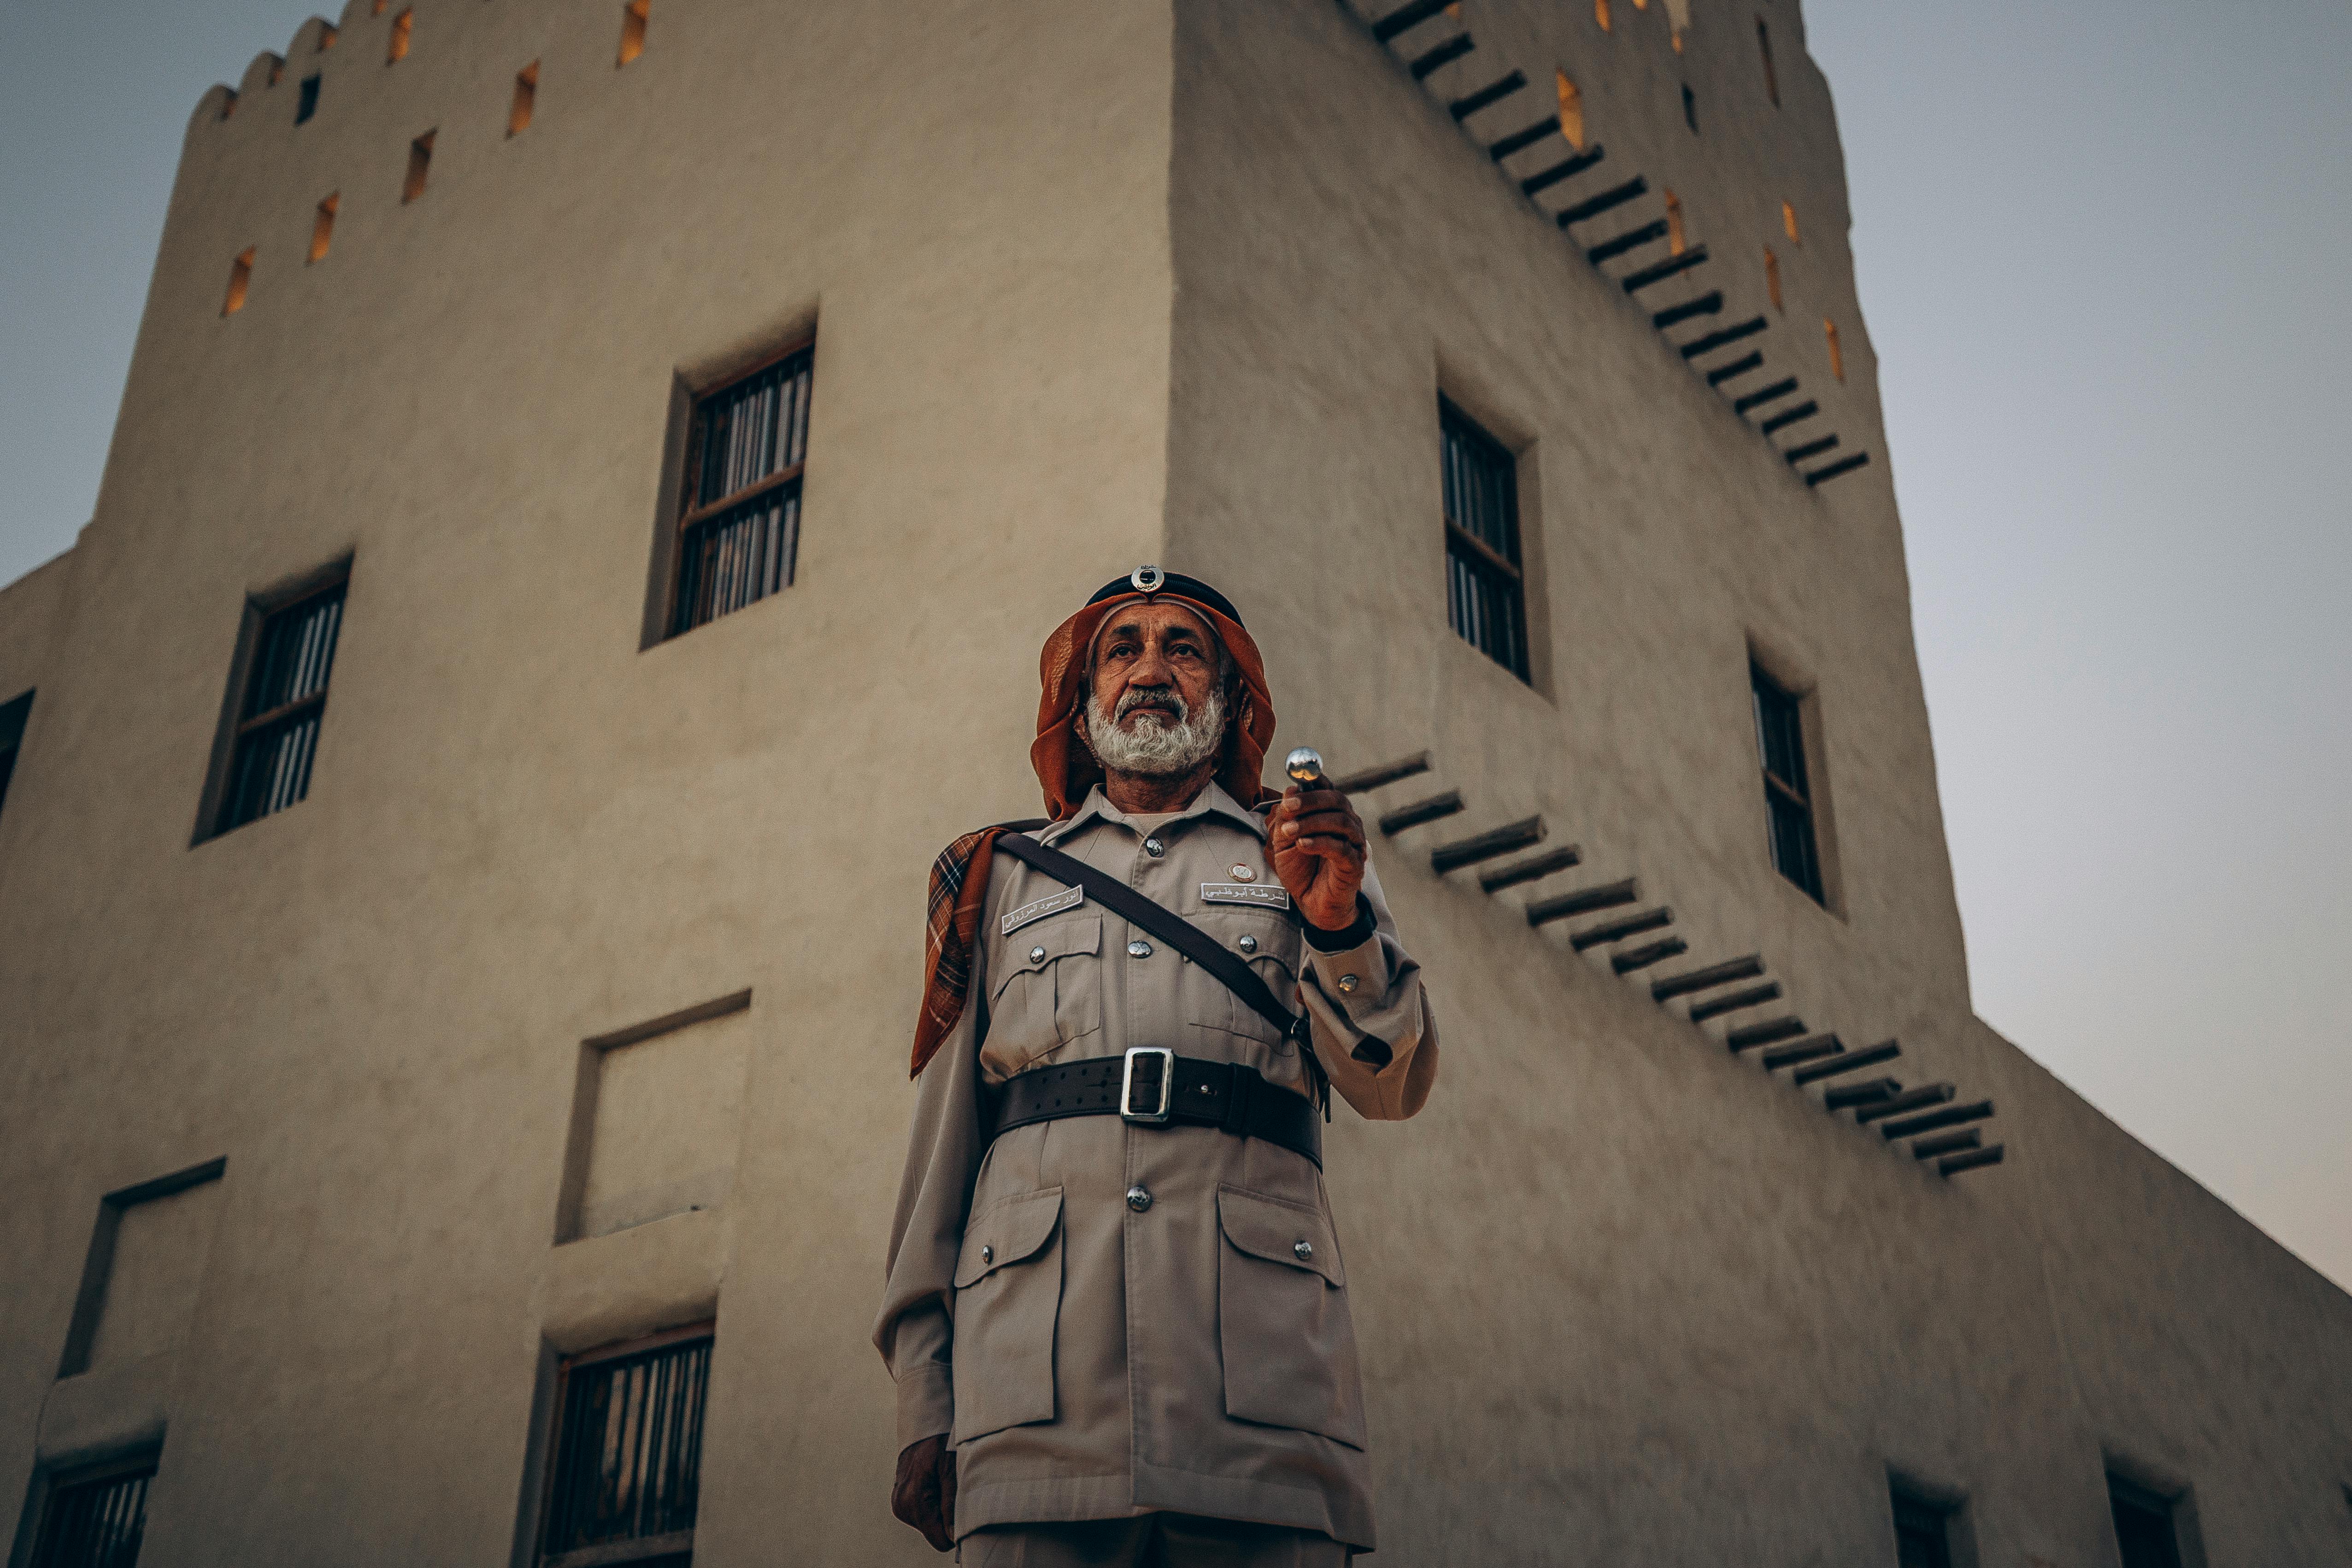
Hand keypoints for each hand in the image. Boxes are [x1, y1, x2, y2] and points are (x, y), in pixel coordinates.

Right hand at [891, 1433, 955, 1551]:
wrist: (921, 1427)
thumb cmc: (940, 1443)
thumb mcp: (951, 1468)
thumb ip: (951, 1503)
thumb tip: (952, 1535)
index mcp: (914, 1501)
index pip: (939, 1539)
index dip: (955, 1530)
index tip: (963, 1511)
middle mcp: (902, 1506)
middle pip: (935, 1532)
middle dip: (947, 1516)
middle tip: (952, 1489)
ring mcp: (899, 1504)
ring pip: (929, 1524)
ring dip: (940, 1509)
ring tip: (943, 1482)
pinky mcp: (900, 1501)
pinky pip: (922, 1514)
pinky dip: (932, 1504)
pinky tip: (934, 1484)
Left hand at [1268, 786, 1366, 933]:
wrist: (1312, 903)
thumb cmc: (1301, 869)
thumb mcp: (1283, 840)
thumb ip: (1286, 816)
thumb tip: (1291, 788)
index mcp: (1331, 814)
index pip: (1328, 789)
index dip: (1315, 779)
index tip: (1296, 777)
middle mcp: (1347, 824)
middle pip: (1337, 800)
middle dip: (1310, 801)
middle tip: (1287, 806)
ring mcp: (1354, 843)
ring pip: (1340, 822)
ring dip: (1311, 823)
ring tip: (1289, 832)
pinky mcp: (1355, 864)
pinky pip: (1341, 848)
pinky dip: (1320, 843)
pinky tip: (1302, 845)